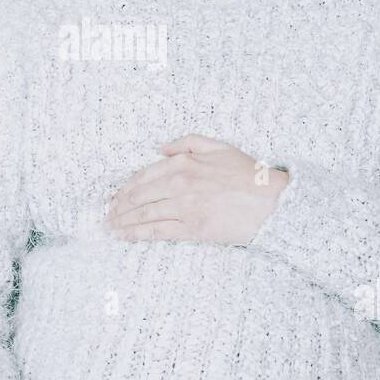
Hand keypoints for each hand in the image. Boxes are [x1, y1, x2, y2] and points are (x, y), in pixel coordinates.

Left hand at [104, 133, 289, 244]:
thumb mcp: (219, 147)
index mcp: (184, 162)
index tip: (116, 196)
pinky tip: (125, 236)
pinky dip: (137, 234)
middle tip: (108, 214)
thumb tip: (161, 147)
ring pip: (144, 215)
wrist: (271, 203)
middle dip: (119, 207)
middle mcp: (179, 183)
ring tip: (111, 227)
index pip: (144, 176)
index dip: (126, 188)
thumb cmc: (249, 175)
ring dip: (123, 221)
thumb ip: (188, 142)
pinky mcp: (192, 228)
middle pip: (139, 196)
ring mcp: (184, 207)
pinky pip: (158, 231)